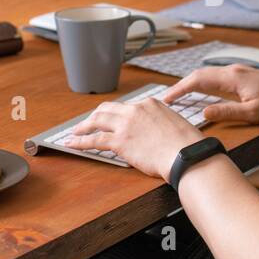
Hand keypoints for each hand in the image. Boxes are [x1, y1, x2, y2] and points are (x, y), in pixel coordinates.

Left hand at [65, 96, 205, 179]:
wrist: (186, 154)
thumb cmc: (186, 144)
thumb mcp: (175, 123)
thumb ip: (161, 122)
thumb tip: (156, 131)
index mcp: (150, 104)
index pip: (126, 107)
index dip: (115, 114)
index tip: (110, 120)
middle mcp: (135, 110)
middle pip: (107, 109)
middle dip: (95, 116)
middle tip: (88, 123)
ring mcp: (125, 124)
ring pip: (97, 121)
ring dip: (83, 126)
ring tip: (75, 132)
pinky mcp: (120, 141)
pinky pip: (94, 140)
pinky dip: (80, 141)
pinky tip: (72, 143)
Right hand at [159, 64, 258, 125]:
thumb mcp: (251, 112)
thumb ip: (227, 112)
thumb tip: (203, 112)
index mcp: (231, 78)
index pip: (198, 80)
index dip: (180, 89)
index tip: (167, 98)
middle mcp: (231, 71)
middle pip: (199, 74)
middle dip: (181, 85)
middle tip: (167, 98)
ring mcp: (236, 71)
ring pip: (206, 74)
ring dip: (191, 83)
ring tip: (178, 95)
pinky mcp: (240, 76)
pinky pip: (214, 77)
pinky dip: (201, 83)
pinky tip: (199, 91)